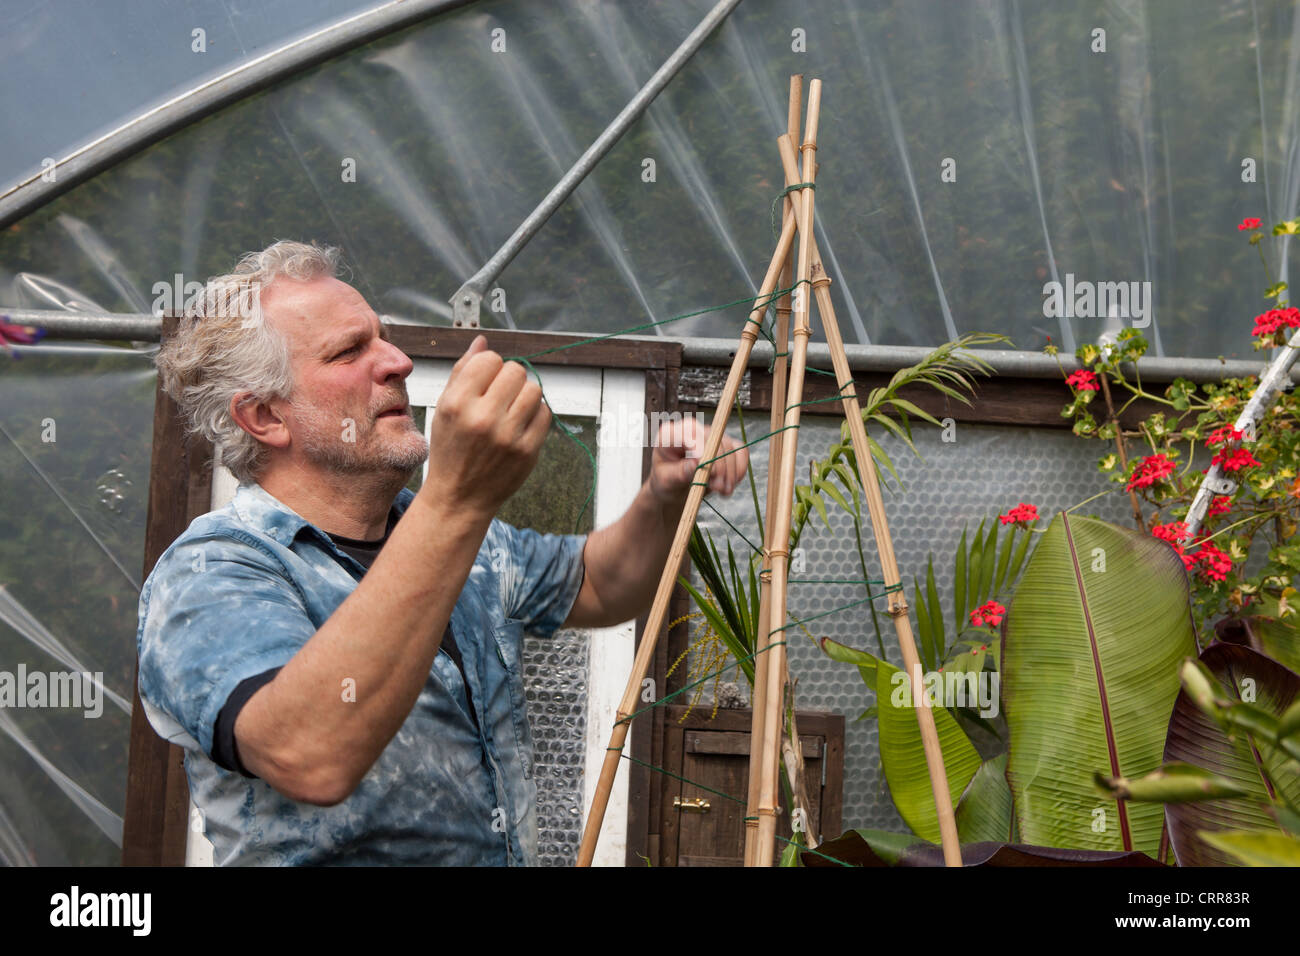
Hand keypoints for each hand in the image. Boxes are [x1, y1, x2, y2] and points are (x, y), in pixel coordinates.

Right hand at [420, 335, 550, 514]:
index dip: (489, 366)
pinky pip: (545, 413)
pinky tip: (519, 425)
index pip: (489, 359)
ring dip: (524, 394)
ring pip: (534, 389)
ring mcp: (508, 436)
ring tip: (510, 409)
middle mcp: (482, 418)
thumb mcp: (444, 408)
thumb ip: (463, 371)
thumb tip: (482, 341)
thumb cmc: (451, 449)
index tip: (484, 382)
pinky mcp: (528, 451)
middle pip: (515, 370)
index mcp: (456, 404)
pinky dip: (535, 414)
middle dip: (509, 378)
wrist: (459, 497)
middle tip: (499, 396)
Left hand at [648, 416, 747, 505]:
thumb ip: (679, 472)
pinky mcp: (726, 445)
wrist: (675, 488)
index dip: (701, 450)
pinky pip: (741, 452)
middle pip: (714, 440)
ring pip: (730, 448)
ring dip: (730, 472)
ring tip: (724, 491)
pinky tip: (731, 483)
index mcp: (672, 434)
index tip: (708, 472)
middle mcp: (693, 430)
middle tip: (719, 488)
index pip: (689, 433)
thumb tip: (696, 464)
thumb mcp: (666, 480)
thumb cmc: (667, 481)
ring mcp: (711, 436)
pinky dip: (739, 470)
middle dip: (719, 466)